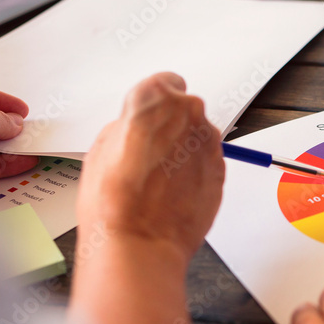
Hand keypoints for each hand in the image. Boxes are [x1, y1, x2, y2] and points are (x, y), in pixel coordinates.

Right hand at [76, 72, 223, 265]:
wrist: (140, 241)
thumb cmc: (113, 198)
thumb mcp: (101, 147)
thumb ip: (129, 124)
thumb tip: (140, 125)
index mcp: (155, 99)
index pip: (166, 82)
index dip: (157, 103)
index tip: (151, 116)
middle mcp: (189, 113)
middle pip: (185, 111)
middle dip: (171, 128)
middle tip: (149, 156)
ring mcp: (209, 142)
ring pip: (197, 137)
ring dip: (184, 152)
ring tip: (159, 181)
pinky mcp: (222, 168)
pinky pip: (207, 161)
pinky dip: (195, 172)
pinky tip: (174, 192)